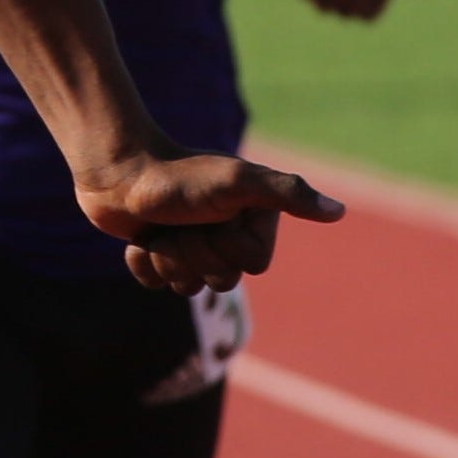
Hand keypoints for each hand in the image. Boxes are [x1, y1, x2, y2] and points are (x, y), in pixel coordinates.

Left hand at [74, 145, 344, 292]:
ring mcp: (190, 250)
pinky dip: (143, 261)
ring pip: (186, 287)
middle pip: (221, 282)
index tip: (215, 214)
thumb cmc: (181, 175)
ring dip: (168, 256)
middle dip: (195, 252)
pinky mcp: (157, 257)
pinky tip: (140, 236)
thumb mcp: (239, 181)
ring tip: (161, 226)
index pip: (254, 265)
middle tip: (183, 220)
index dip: (228, 245)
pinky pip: (154, 284)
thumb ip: (288, 194)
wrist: (119, 170)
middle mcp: (225, 238)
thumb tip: (338, 211)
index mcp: (251, 223)